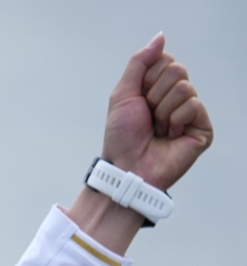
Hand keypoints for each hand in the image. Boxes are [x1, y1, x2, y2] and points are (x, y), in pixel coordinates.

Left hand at [65, 35, 213, 253]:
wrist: (126, 167)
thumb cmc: (122, 135)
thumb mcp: (123, 93)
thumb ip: (140, 62)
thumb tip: (160, 37)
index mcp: (160, 88)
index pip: (165, 61)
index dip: (147, 80)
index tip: (138, 102)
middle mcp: (178, 98)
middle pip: (177, 70)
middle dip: (154, 95)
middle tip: (148, 118)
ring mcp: (192, 113)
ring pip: (185, 87)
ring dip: (162, 110)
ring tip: (157, 129)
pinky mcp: (203, 128)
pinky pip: (193, 104)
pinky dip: (175, 120)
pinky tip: (170, 136)